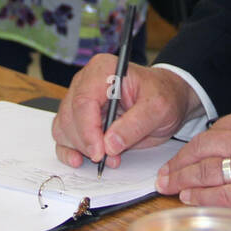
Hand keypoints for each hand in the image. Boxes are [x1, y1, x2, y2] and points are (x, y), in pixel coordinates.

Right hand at [52, 56, 199, 169]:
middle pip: (69, 116)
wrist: (167, 97)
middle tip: (108, 158)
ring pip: (63, 127)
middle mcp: (86, 82)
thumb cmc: (163, 95)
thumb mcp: (158, 108)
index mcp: (103, 70)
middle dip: (86, 143)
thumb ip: (135, 125)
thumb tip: (110, 144)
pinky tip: (79, 160)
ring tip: (107, 158)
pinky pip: (62, 135)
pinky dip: (68, 150)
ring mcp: (79, 99)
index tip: (99, 152)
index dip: (88, 129)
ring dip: (80, 148)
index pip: (83, 100)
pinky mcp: (79, 117)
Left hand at [155, 90, 230, 216]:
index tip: (188, 152)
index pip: (217, 130)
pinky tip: (189, 198)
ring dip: (183, 179)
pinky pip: (224, 196)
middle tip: (165, 171)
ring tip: (167, 185)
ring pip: (207, 172)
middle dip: (180, 161)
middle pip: (203, 149)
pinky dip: (203, 197)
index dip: (198, 143)